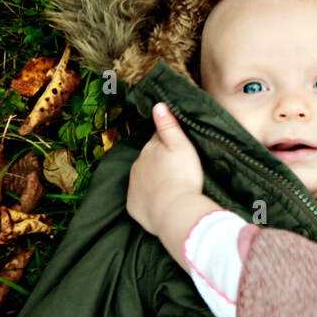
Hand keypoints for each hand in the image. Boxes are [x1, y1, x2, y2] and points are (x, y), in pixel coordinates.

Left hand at [127, 102, 206, 236]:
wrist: (174, 211)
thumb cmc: (183, 176)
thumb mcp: (181, 146)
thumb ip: (169, 125)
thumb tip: (158, 105)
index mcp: (149, 149)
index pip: (157, 140)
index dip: (169, 143)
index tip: (179, 149)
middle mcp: (137, 165)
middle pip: (149, 159)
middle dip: (160, 161)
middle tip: (178, 170)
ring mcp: (133, 186)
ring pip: (144, 178)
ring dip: (154, 179)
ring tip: (172, 186)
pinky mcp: (133, 205)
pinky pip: (141, 199)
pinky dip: (149, 199)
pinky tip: (162, 201)